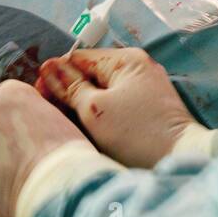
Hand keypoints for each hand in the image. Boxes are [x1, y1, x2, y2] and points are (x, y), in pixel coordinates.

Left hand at [0, 79, 88, 216]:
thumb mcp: (59, 119)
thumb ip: (36, 114)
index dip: (16, 125)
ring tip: (5, 185)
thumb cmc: (69, 157)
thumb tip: (31, 123)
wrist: (57, 189)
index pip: (5, 104)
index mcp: (9, 91)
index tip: (25, 143)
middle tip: (14, 165)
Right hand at [37, 48, 195, 167]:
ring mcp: (146, 85)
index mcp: (126, 59)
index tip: (37, 93)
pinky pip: (117, 100)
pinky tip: (88, 125)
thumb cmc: (136, 134)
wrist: (180, 159)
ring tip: (64, 119)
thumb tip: (50, 67)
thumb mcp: (94, 109)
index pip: (79, 57)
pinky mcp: (150, 105)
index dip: (56, 73)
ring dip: (83, 101)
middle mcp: (138, 66)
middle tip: (47, 109)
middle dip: (68, 87)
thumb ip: (70, 86)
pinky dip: (100, 109)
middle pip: (91, 71)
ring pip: (103, 87)